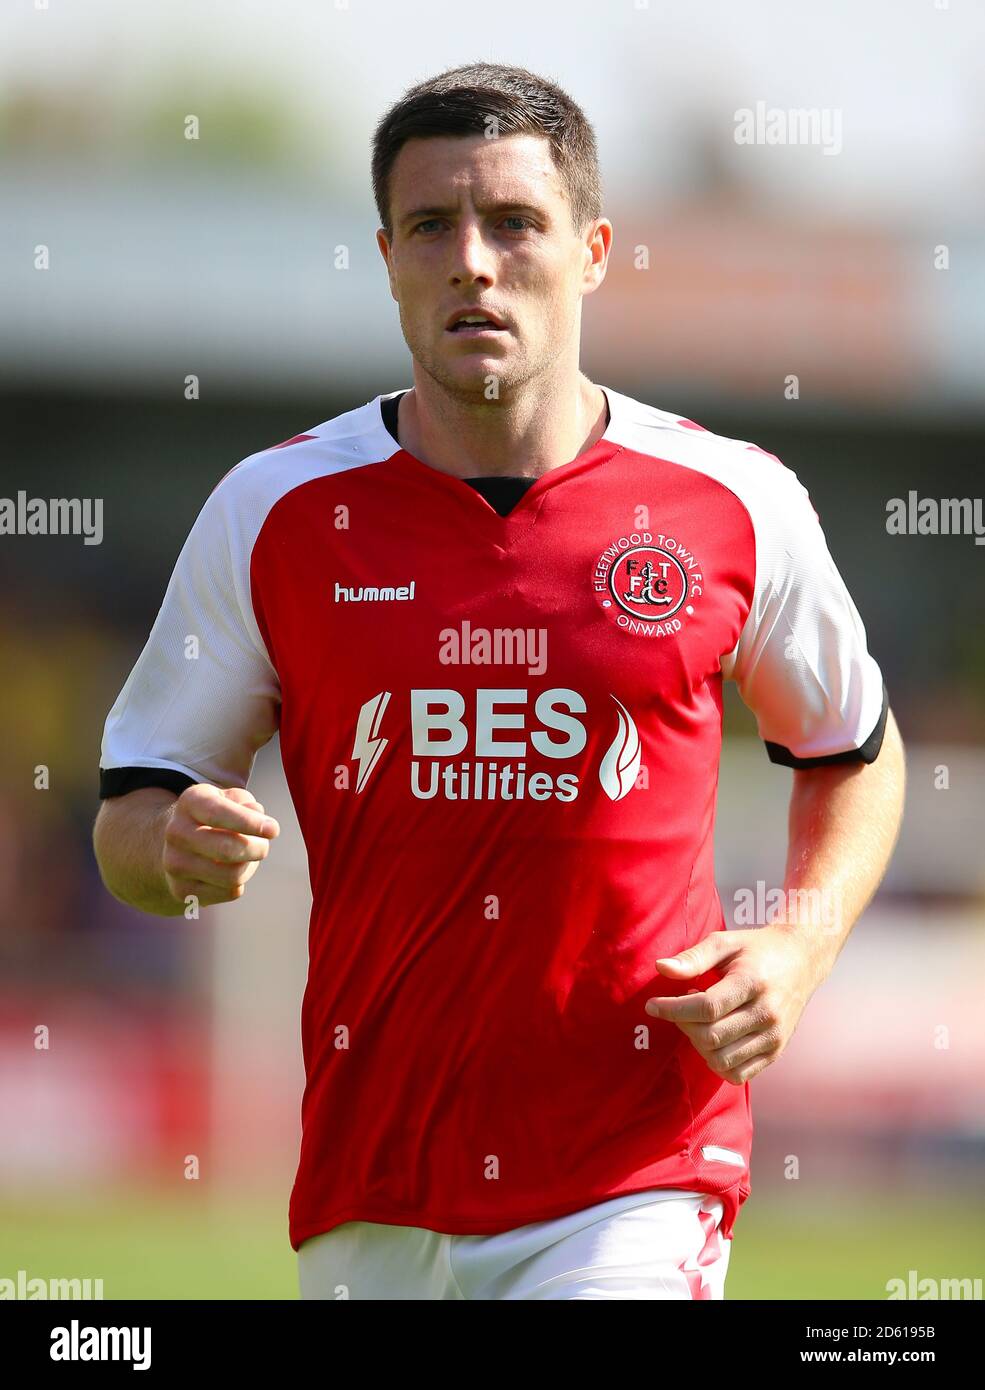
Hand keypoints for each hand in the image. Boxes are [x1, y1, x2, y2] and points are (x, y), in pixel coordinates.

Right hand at [161, 784, 279, 907]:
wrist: (177, 845)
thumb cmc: (214, 817)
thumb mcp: (229, 799)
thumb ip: (246, 803)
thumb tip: (258, 817)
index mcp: (190, 802)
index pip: (218, 814)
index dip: (249, 823)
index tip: (273, 830)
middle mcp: (177, 832)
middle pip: (226, 850)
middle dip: (257, 848)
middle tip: (264, 845)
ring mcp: (175, 864)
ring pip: (232, 876)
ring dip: (250, 867)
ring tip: (248, 858)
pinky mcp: (182, 891)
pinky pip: (230, 892)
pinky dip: (240, 883)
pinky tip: (230, 872)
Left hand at [644, 926, 826, 1084]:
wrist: (802, 960)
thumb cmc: (757, 949)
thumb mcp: (725, 942)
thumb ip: (693, 957)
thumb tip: (660, 968)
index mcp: (753, 983)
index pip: (706, 1007)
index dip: (673, 1009)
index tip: (652, 1005)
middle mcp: (767, 1014)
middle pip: (711, 1036)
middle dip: (683, 1025)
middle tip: (679, 1008)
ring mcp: (774, 1037)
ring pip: (722, 1060)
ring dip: (698, 1044)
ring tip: (698, 1020)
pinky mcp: (776, 1052)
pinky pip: (738, 1074)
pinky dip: (717, 1063)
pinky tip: (713, 1038)